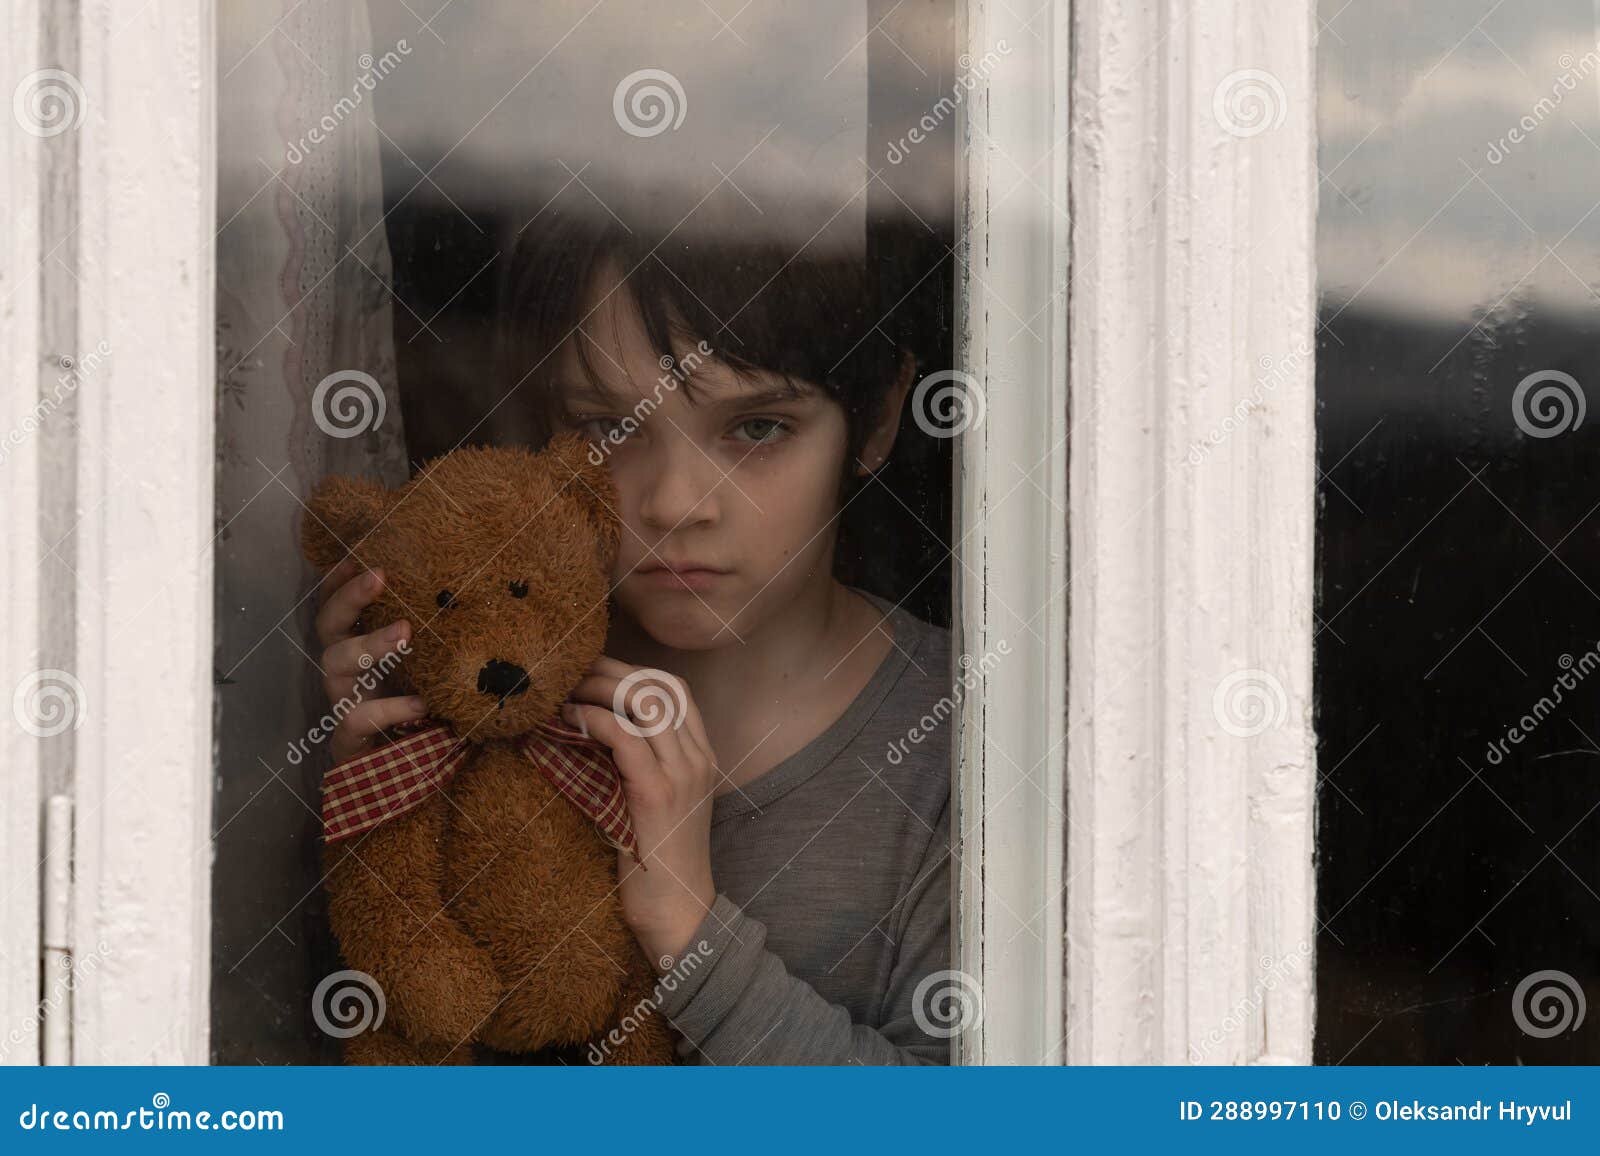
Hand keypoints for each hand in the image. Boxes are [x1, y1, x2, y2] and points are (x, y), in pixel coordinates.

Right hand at [312, 556, 427, 763]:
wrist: (412, 780)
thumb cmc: (428, 713)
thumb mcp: (436, 671)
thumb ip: (446, 642)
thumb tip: (492, 598)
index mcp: (362, 650)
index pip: (339, 606)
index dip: (342, 579)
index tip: (363, 552)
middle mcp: (347, 673)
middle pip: (328, 625)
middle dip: (350, 598)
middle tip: (381, 576)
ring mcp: (344, 705)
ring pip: (335, 664)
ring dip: (369, 644)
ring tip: (406, 632)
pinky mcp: (349, 743)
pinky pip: (357, 720)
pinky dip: (388, 709)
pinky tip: (420, 705)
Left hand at [560, 657, 717, 968]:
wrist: (678, 916)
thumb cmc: (659, 866)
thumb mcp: (660, 807)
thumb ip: (643, 768)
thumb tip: (595, 733)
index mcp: (703, 757)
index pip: (675, 688)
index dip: (632, 670)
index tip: (593, 670)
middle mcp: (698, 758)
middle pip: (659, 684)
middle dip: (612, 668)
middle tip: (571, 670)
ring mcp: (681, 774)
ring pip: (643, 701)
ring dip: (599, 686)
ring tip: (565, 690)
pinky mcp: (655, 794)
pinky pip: (624, 736)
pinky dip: (594, 719)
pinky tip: (570, 719)